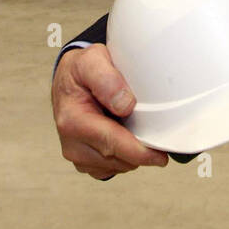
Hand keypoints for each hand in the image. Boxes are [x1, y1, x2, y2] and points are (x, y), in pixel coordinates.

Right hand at [51, 43, 167, 178]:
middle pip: (118, 159)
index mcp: (73, 121)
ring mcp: (77, 154)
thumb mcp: (91, 60)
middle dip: (141, 151)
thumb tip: (125, 105)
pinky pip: (113, 168)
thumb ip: (107, 79)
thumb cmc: (81, 69)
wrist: (68, 77)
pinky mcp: (85, 161)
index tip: (161, 155)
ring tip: (134, 126)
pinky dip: (125, 156)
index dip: (139, 152)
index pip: (111, 144)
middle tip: (157, 133)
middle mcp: (72, 142)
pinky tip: (126, 135)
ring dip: (132, 153)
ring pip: (118, 166)